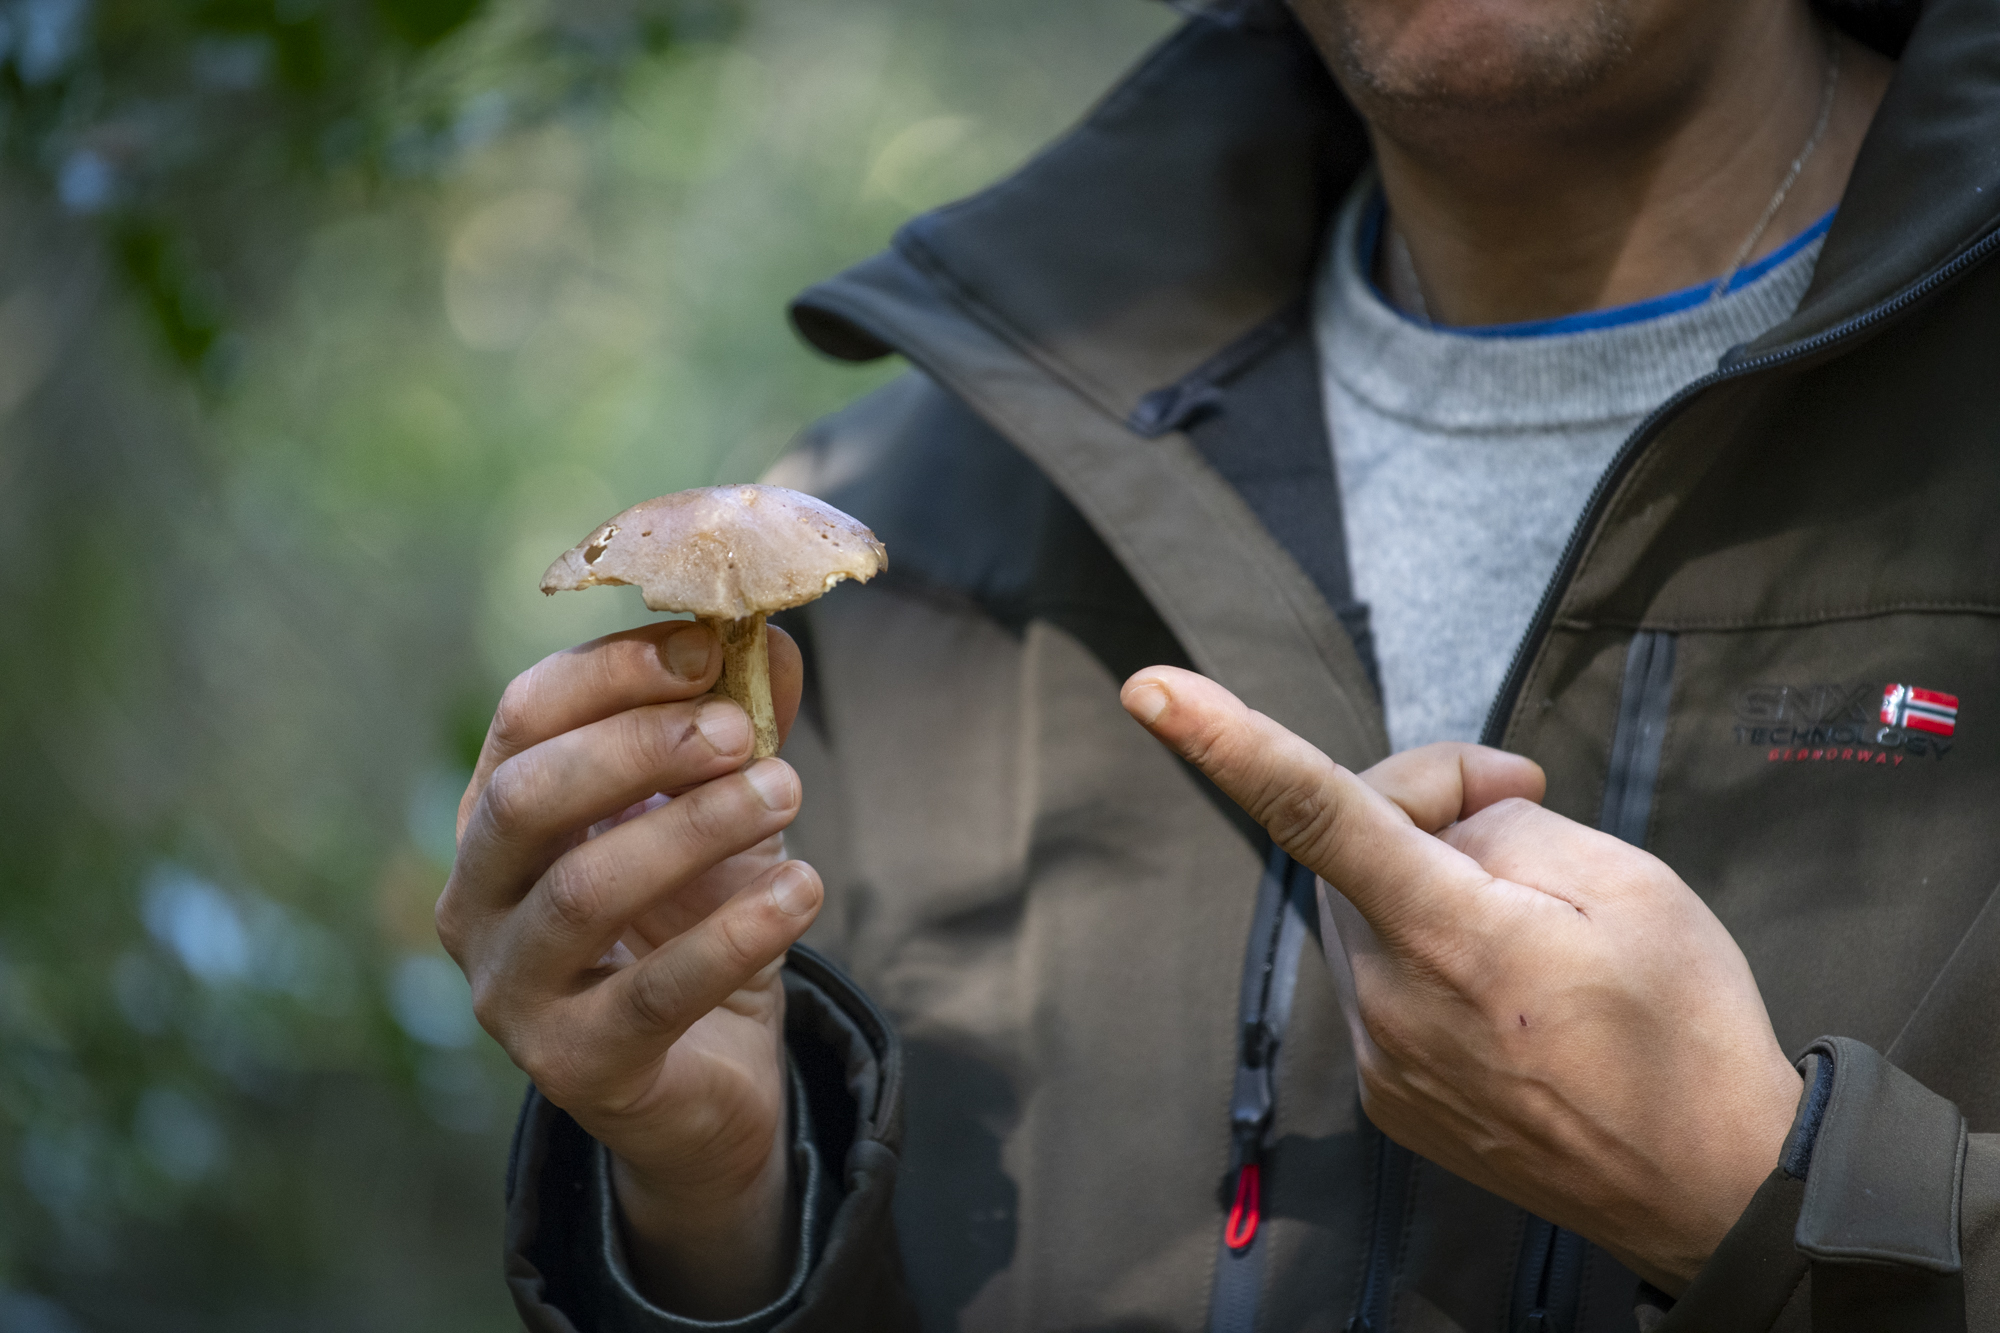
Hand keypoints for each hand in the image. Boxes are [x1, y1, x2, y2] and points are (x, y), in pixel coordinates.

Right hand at [436, 620, 820, 1318]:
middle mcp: (477, 901)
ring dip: (695, 829)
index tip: (706, 651)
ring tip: (786, 794)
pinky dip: (735, 933)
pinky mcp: (575, 1066)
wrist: (709, 1075)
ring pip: (583, 891)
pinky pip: (653, 994)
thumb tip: (775, 641)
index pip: (522, 718)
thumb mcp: (716, 809)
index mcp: (496, 817)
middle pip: (526, 798)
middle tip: (742, 733)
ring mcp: (511, 991)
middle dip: (638, 748)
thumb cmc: (693, 919)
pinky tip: (802, 889)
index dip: (609, 672)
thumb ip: (737, 726)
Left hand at [1121, 667, 1801, 1290]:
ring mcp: (1382, 1058)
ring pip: (1366, 913)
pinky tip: (1508, 986)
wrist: (1711, 1188)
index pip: (1315, 811)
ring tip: (1531, 920)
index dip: (1228, 743)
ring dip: (1424, 884)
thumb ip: (1510, 828)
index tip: (1152, 693)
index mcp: (1450, 934)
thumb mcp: (1631, 885)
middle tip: (1521, 805)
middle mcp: (1390, 1000)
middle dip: (1423, 806)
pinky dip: (1426, 954)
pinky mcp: (1389, 1096)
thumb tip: (1445, 822)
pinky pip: (1381, 983)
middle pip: (1352, 846)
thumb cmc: (1687, 1033)